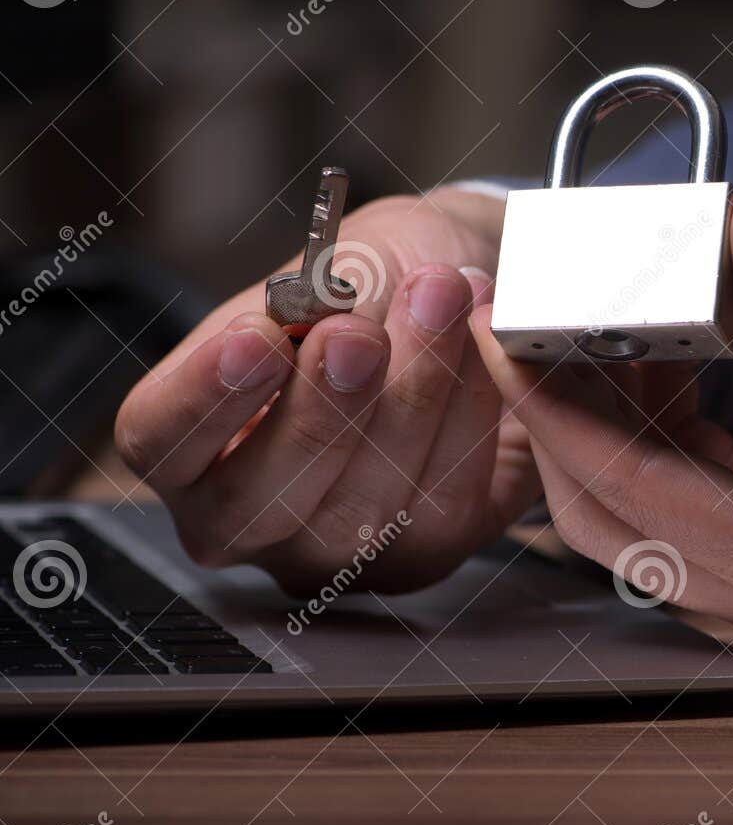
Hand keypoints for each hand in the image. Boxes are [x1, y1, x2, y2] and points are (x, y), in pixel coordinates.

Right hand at [115, 188, 543, 593]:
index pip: (159, 440)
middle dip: (317, 414)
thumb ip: (311, 301)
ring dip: (414, 394)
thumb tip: (327, 320)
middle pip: (257, 501)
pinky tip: (482, 341)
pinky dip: (471, 411)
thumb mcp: (326, 274)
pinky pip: (446, 496)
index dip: (203, 397)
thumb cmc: (366, 289)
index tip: (256, 337)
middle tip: (357, 335)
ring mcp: (336, 551)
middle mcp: (248, 518)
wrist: (452, 295)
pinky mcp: (427, 551)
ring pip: (367, 505)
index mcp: (186, 445)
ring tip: (441, 300)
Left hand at [468, 190, 732, 659]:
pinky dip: (659, 433)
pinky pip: (689, 504)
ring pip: (639, 516)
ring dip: (603, 420)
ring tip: (584, 315)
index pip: (633, 489)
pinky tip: (660, 353)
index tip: (491, 323)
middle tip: (511, 309)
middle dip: (550, 412)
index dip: (548, 406)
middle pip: (610, 517)